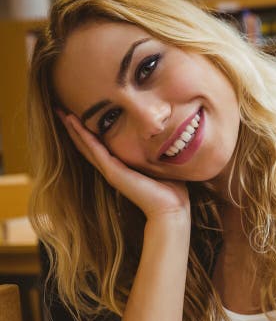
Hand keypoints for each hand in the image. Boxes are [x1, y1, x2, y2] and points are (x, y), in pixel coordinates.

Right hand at [58, 111, 190, 221]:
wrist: (170, 210)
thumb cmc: (171, 191)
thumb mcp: (161, 167)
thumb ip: (157, 155)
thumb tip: (169, 139)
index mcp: (122, 168)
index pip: (100, 147)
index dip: (88, 132)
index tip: (79, 115)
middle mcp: (112, 169)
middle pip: (87, 145)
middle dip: (74, 128)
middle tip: (59, 110)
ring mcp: (111, 171)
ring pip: (86, 146)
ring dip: (74, 129)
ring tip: (61, 113)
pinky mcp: (114, 172)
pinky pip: (95, 150)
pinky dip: (84, 136)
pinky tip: (74, 123)